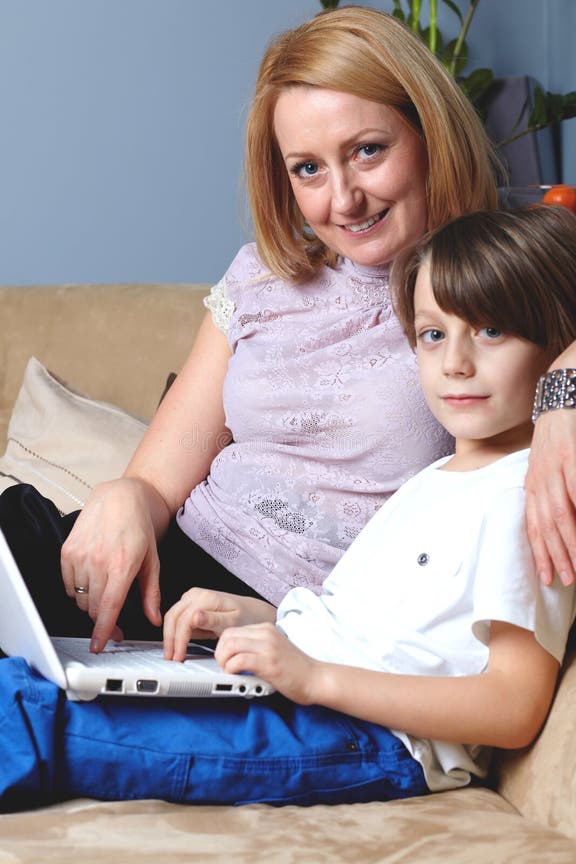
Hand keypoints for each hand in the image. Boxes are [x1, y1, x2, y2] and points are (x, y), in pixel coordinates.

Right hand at [61, 477, 167, 650]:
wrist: (120, 497)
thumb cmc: (139, 526)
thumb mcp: (153, 560)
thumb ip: (152, 593)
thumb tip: (154, 618)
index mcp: (122, 565)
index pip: (108, 607)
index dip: (103, 631)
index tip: (99, 645)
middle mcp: (98, 561)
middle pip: (93, 608)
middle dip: (102, 619)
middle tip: (113, 620)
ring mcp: (80, 555)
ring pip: (79, 598)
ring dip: (90, 603)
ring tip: (104, 591)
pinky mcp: (67, 551)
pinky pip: (68, 585)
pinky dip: (77, 589)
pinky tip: (91, 579)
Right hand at [163, 588, 275, 660]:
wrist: (253, 612)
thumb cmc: (245, 617)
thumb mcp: (232, 622)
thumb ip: (213, 620)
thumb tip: (195, 617)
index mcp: (206, 598)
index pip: (183, 620)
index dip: (178, 640)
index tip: (178, 656)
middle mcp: (196, 594)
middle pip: (173, 617)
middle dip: (170, 639)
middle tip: (171, 658)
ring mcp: (193, 597)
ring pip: (172, 617)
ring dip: (170, 636)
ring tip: (173, 654)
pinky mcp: (191, 604)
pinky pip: (178, 617)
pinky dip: (175, 631)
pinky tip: (178, 644)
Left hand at [215, 622, 320, 702]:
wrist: (316, 678)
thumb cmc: (296, 669)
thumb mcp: (274, 649)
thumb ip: (256, 647)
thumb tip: (232, 655)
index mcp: (266, 628)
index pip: (233, 630)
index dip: (222, 646)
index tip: (224, 659)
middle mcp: (266, 634)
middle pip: (228, 636)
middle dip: (219, 653)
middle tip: (224, 667)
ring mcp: (268, 647)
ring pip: (230, 645)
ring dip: (223, 661)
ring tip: (228, 672)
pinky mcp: (269, 663)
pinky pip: (239, 660)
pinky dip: (231, 669)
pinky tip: (236, 676)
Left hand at [526, 408, 575, 585]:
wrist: (561, 401)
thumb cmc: (559, 439)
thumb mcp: (548, 468)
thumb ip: (553, 494)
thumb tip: (562, 523)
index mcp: (533, 485)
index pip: (534, 525)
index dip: (540, 553)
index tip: (546, 577)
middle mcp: (540, 480)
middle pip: (546, 525)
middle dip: (555, 556)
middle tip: (564, 580)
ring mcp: (555, 469)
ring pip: (561, 513)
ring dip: (569, 542)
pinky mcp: (570, 457)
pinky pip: (575, 489)